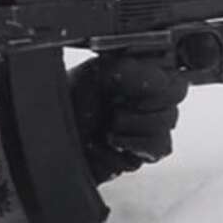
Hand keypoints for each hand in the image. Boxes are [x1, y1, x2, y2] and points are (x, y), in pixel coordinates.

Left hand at [68, 55, 188, 182]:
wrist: (49, 134)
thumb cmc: (67, 100)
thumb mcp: (97, 74)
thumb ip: (133, 71)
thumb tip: (163, 79)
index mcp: (138, 77)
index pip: (173, 81)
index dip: (161, 88)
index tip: (136, 91)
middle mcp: (144, 102)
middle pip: (173, 106)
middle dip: (143, 109)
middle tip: (117, 108)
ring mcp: (144, 128)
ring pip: (166, 128)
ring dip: (134, 127)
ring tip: (109, 126)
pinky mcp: (140, 152)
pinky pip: (157, 149)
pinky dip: (133, 144)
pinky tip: (113, 141)